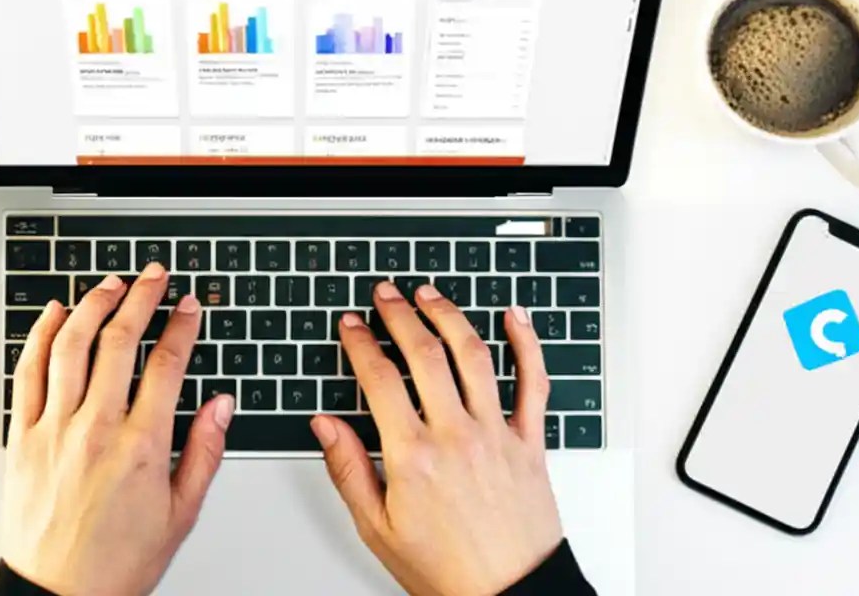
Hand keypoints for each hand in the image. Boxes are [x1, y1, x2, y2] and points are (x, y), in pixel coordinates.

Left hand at [0, 264, 234, 595]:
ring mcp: (53, 430)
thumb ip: (203, 453)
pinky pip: (27, 373)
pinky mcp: (22, 438)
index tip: (189, 306)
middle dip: (140, 298)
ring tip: (110, 284)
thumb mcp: (181, 514)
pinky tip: (54, 314)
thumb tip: (219, 406)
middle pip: (118, 341)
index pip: (166, 364)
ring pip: (70, 346)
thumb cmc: (117, 564)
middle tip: (154, 277)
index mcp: (140, 447)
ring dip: (92, 305)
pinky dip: (40, 336)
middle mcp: (95, 430)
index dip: (181, 326)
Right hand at [312, 281, 562, 595]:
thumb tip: (325, 425)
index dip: (361, 343)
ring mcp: (496, 434)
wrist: (511, 595)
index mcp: (413, 456)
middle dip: (400, 314)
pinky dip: (526, 343)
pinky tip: (515, 316)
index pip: (379, 378)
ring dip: (449, 316)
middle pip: (424, 354)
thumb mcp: (378, 528)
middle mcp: (456, 435)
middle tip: (386, 294)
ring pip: (474, 355)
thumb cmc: (446, 570)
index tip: (352, 325)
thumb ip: (348, 470)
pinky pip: (533, 382)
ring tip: (430, 295)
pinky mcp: (530, 442)